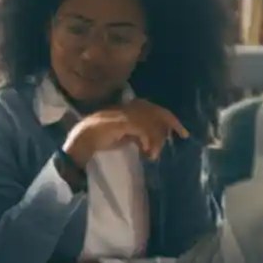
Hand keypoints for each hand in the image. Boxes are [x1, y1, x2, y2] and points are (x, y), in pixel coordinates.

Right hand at [63, 98, 188, 164]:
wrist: (80, 141)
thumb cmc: (99, 140)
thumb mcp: (124, 137)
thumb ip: (137, 136)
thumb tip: (151, 143)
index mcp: (130, 109)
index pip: (155, 109)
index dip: (169, 119)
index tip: (183, 132)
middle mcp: (129, 107)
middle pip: (157, 111)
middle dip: (171, 123)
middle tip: (182, 135)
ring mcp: (125, 113)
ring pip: (151, 122)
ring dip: (156, 139)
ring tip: (153, 154)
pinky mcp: (122, 122)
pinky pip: (142, 129)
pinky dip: (147, 140)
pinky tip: (146, 152)